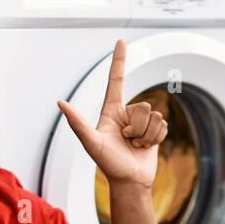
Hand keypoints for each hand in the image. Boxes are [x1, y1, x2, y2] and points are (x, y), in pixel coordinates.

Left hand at [57, 39, 167, 188]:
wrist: (130, 182)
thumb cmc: (109, 165)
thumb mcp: (91, 143)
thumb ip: (77, 122)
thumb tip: (60, 103)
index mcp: (111, 111)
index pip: (116, 80)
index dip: (119, 60)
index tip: (120, 41)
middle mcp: (127, 113)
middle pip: (142, 106)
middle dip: (137, 127)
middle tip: (127, 141)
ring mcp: (142, 122)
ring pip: (154, 116)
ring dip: (146, 135)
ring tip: (136, 146)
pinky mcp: (155, 132)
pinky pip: (163, 125)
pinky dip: (156, 139)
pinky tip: (146, 148)